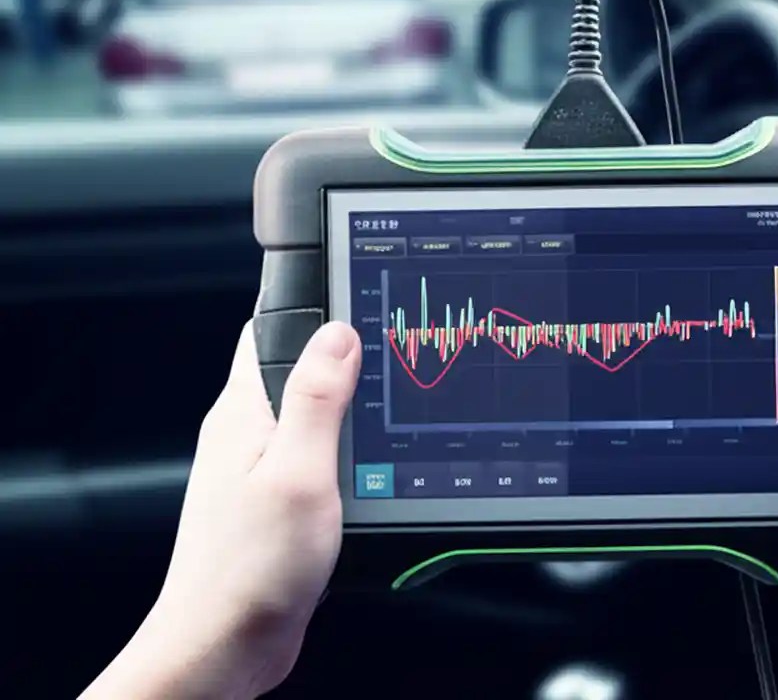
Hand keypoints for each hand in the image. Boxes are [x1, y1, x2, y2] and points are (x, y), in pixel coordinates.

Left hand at [84, 320, 360, 699]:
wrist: (224, 644)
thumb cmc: (250, 571)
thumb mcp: (298, 473)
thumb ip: (316, 401)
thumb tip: (337, 334)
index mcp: (244, 414)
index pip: (270, 330)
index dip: (313, 305)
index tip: (358, 293)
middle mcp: (245, 435)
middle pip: (296, 369)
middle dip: (343, 357)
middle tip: (393, 353)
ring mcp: (257, 469)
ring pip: (309, 415)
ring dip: (347, 409)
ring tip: (390, 409)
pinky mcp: (275, 503)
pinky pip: (314, 456)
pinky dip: (345, 453)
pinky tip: (369, 470)